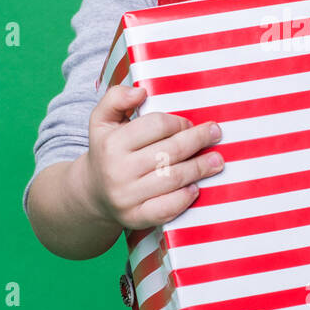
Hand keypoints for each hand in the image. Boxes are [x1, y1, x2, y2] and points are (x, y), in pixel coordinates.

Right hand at [84, 84, 224, 229]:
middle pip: (169, 152)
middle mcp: (117, 170)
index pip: (156, 126)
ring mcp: (125, 197)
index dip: (179, 123)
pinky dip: (183, 198)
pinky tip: (196, 189)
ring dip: (199, 168)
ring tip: (217, 161)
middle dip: (198, 141)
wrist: (93, 192)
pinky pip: (165, 209)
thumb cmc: (107, 150)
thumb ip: (116, 97)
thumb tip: (140, 91)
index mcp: (112, 143)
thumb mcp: (102, 120)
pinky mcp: (134, 218)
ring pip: (172, 178)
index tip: (190, 123)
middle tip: (216, 134)